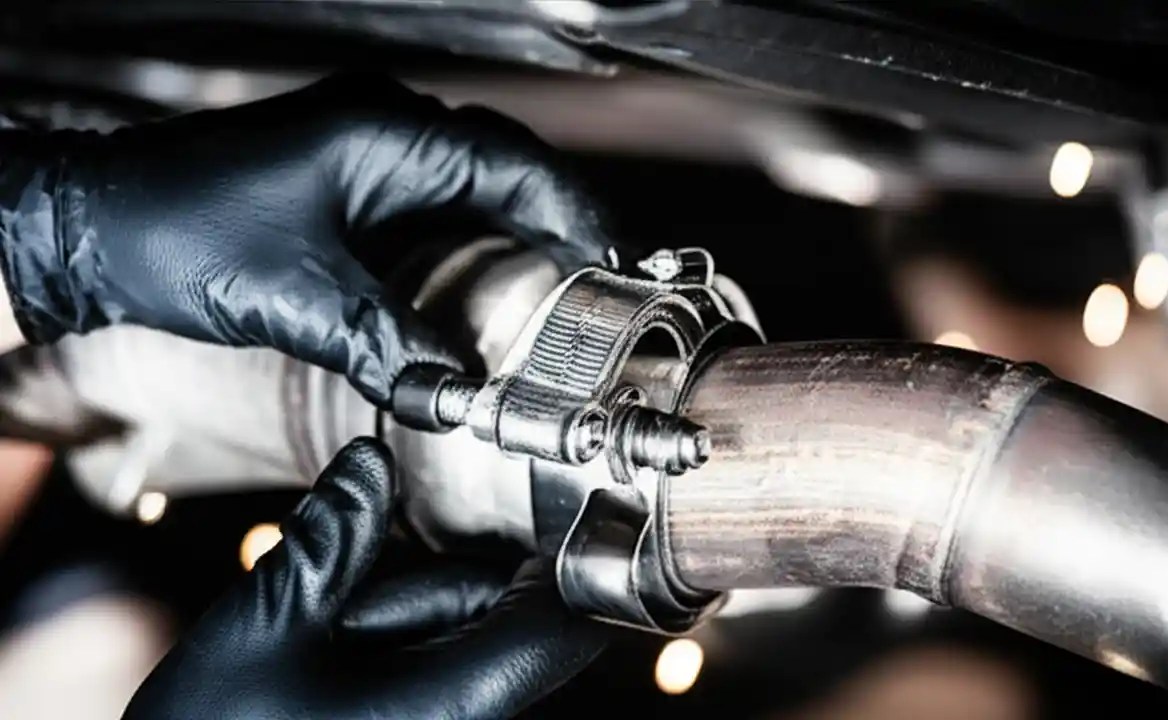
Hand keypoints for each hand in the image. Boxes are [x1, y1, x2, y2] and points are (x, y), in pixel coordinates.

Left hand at [0, 72, 614, 409]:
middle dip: (558, 225)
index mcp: (384, 136)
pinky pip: (429, 201)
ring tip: (556, 291)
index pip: (514, 167)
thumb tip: (457, 395)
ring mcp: (361, 149)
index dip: (577, 217)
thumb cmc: (173, 233)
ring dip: (514, 232)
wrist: (86, 225)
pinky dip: (465, 240)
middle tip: (599, 287)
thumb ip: (389, 346)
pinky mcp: (342, 180)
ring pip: (469, 185)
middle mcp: (381, 129)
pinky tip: (480, 286)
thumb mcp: (296, 300)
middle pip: (504, 170)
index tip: (619, 265)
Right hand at [124, 438, 610, 719]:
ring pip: (456, 640)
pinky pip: (426, 667)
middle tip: (349, 597)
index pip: (560, 625)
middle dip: (428, 582)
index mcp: (451, 704)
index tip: (537, 502)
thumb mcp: (266, 627)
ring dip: (399, 612)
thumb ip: (331, 541)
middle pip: (497, 618)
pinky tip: (326, 650)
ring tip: (321, 636)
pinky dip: (385, 642)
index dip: (559, 557)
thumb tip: (370, 466)